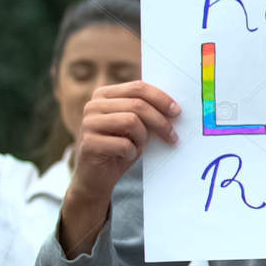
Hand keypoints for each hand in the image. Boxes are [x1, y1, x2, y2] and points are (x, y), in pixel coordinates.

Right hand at [60, 81, 179, 256]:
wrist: (97, 177)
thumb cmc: (120, 147)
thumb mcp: (136, 126)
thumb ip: (147, 112)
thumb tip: (175, 108)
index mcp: (105, 94)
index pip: (138, 88)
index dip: (161, 98)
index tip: (177, 112)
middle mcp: (93, 105)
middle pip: (137, 105)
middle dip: (160, 121)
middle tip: (173, 136)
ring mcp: (88, 123)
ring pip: (131, 121)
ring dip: (143, 138)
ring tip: (140, 147)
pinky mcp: (88, 143)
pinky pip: (123, 144)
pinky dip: (132, 152)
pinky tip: (127, 156)